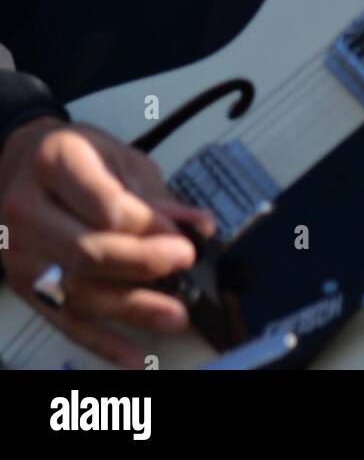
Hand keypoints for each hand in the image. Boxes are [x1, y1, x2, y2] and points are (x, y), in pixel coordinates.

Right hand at [0, 116, 214, 368]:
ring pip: (79, 290)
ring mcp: (22, 250)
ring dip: (132, 308)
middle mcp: (29, 208)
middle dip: (143, 264)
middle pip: (89, 251)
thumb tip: (197, 226)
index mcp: (55, 162)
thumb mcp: (116, 155)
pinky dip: (100, 341)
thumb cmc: (72, 155)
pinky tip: (133, 354)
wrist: (21, 162)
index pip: (107, 206)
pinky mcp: (23, 283)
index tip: (181, 234)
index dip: (150, 226)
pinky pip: (63, 319)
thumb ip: (154, 193)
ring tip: (174, 315)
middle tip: (183, 263)